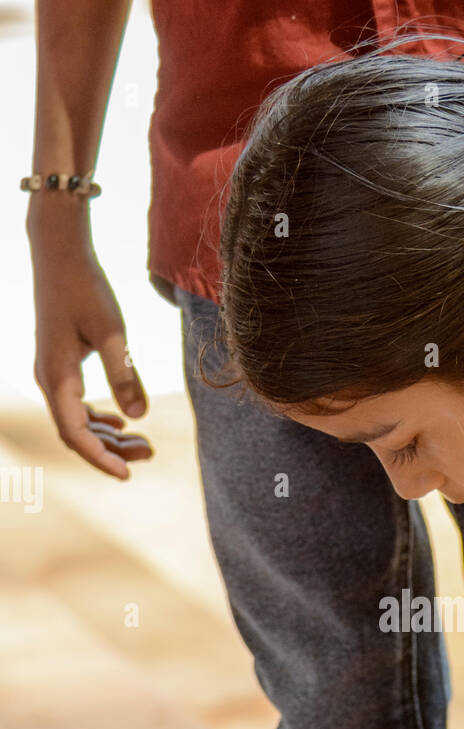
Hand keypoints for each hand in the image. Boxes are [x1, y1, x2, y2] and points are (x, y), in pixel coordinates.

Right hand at [28, 200, 152, 478]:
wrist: (59, 253)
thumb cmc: (86, 287)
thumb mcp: (112, 331)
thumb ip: (125, 374)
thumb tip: (139, 416)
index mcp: (57, 376)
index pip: (76, 433)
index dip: (101, 458)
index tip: (128, 475)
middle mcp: (49, 379)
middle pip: (76, 433)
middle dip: (111, 450)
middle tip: (149, 455)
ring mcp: (51, 373)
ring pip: (77, 421)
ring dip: (108, 436)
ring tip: (143, 444)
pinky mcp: (58, 364)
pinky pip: (75, 405)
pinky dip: (98, 418)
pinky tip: (122, 421)